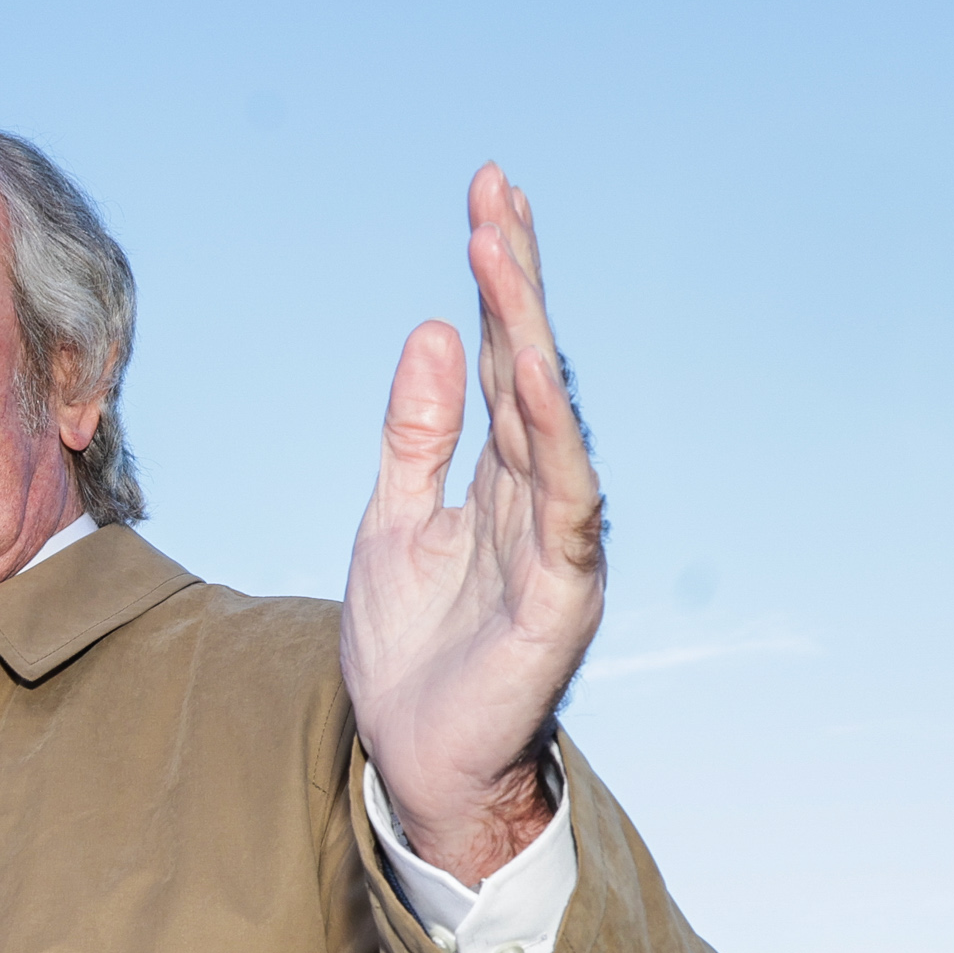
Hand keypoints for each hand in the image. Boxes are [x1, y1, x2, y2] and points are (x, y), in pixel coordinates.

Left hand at [341, 165, 607, 884]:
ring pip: (547, 417)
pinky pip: (562, 502)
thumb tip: (435, 330)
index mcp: (495, 476)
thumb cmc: (414, 651)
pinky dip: (550, 436)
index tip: (486, 195)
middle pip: (531, 365)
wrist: (414, 759)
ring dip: (527, 334)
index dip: (496, 279)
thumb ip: (418, 433)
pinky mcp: (559, 593)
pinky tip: (534, 374)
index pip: (500, 356)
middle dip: (515, 278)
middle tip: (499, 192)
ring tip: (501, 255)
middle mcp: (536, 495)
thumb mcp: (391, 520)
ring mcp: (554, 541)